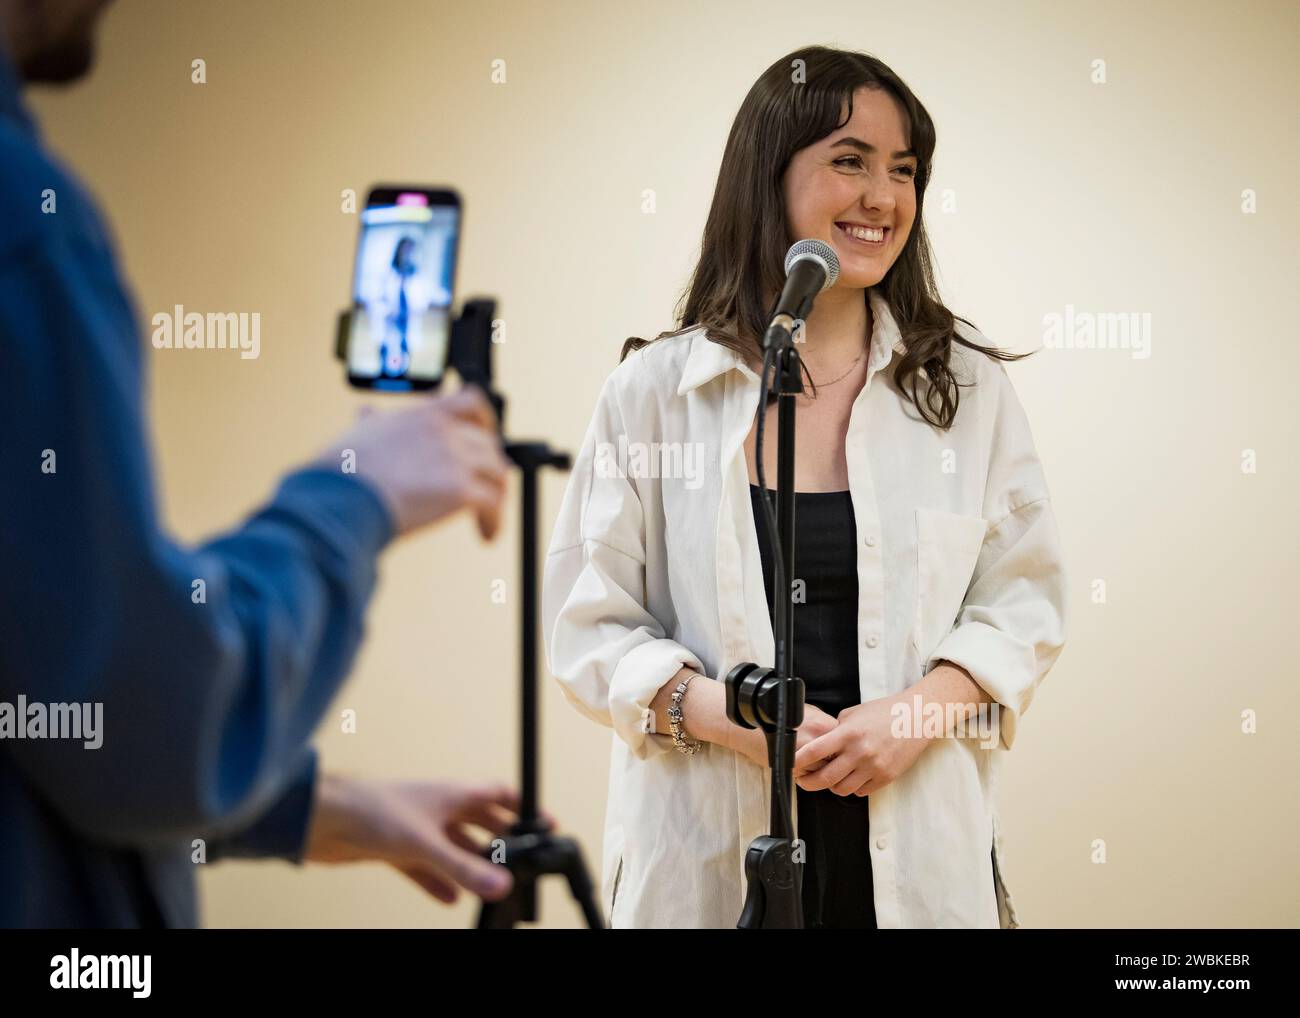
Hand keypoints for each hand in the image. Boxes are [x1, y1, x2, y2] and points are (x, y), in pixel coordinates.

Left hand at [305, 774, 551, 903]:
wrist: (320, 819)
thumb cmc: (369, 808)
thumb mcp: (425, 843)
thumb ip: (462, 867)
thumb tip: (500, 884)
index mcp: (451, 793)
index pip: (498, 793)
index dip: (522, 806)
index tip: (543, 822)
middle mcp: (437, 808)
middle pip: (480, 821)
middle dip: (501, 840)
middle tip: (521, 860)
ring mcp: (417, 828)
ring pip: (454, 847)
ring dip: (471, 865)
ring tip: (491, 884)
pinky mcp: (396, 848)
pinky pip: (427, 867)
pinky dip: (440, 882)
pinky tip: (450, 899)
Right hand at [316, 386, 507, 539]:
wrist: (341, 497)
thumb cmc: (341, 472)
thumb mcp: (358, 434)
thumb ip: (371, 423)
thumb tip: (366, 414)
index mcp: (423, 415)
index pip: (470, 402)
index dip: (485, 420)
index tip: (487, 436)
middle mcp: (444, 431)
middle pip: (489, 444)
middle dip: (490, 468)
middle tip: (485, 489)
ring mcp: (455, 459)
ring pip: (497, 473)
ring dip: (496, 496)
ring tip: (488, 516)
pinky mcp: (461, 490)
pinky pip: (493, 504)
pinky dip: (494, 520)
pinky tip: (486, 535)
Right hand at [729, 702, 836, 769]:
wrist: (749, 726)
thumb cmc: (776, 717)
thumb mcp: (805, 712)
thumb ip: (824, 725)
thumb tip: (839, 736)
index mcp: (823, 725)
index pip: (844, 743)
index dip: (842, 748)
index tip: (838, 749)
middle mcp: (816, 741)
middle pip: (837, 760)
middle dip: (835, 762)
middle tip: (828, 759)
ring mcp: (805, 756)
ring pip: (824, 771)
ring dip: (821, 770)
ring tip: (811, 762)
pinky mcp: (793, 769)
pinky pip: (808, 777)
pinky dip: (807, 774)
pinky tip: (800, 765)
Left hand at [793, 694, 931, 796]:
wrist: (916, 718)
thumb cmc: (884, 712)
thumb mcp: (854, 713)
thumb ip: (835, 728)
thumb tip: (819, 740)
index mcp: (848, 733)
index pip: (815, 751)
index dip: (797, 761)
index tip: (789, 765)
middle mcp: (859, 752)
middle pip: (825, 778)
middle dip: (808, 783)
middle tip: (802, 781)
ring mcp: (873, 767)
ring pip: (842, 789)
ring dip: (832, 786)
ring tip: (830, 779)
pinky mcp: (885, 777)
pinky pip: (861, 792)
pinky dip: (853, 787)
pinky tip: (852, 778)